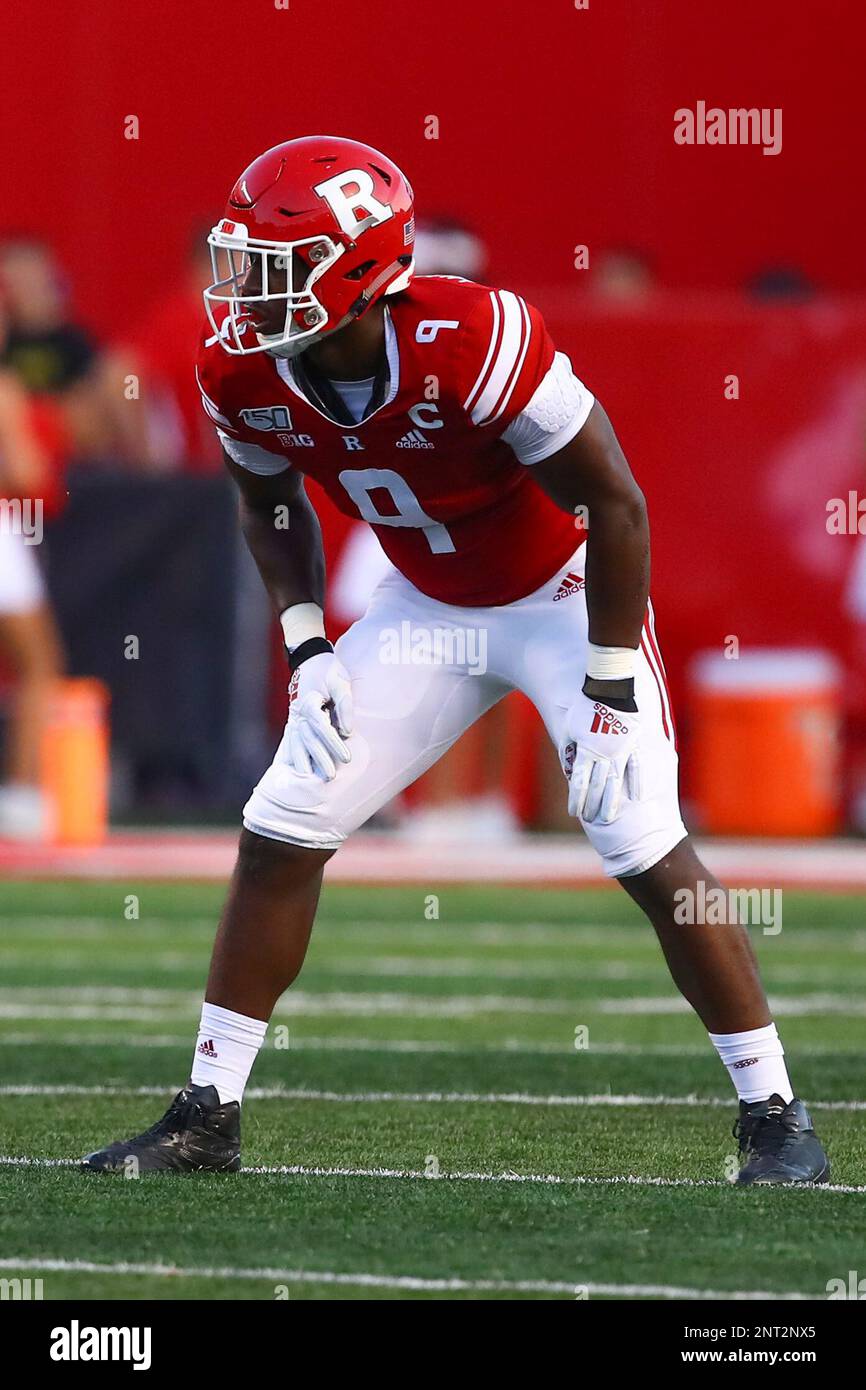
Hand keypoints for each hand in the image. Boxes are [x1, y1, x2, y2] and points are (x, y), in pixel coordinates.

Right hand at [285, 652, 353, 779]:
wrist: (310, 659)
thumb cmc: (329, 671)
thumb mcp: (341, 682)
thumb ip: (345, 705)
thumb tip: (347, 732)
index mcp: (310, 701)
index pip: (321, 725)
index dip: (333, 742)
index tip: (347, 756)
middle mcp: (298, 712)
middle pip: (307, 739)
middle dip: (319, 758)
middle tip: (331, 776)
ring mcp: (294, 717)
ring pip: (296, 743)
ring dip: (304, 761)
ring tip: (311, 779)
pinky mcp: (294, 721)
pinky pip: (290, 742)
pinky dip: (292, 756)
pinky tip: (295, 770)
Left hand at [560, 694, 642, 823]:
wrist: (608, 687)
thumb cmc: (585, 707)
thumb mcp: (570, 727)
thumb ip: (569, 749)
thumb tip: (568, 770)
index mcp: (585, 748)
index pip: (579, 781)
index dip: (576, 799)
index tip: (575, 814)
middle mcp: (603, 752)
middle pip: (596, 786)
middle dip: (592, 805)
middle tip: (590, 821)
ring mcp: (620, 749)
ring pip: (615, 781)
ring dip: (610, 802)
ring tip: (608, 818)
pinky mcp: (633, 743)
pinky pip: (637, 766)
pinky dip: (637, 782)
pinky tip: (636, 798)